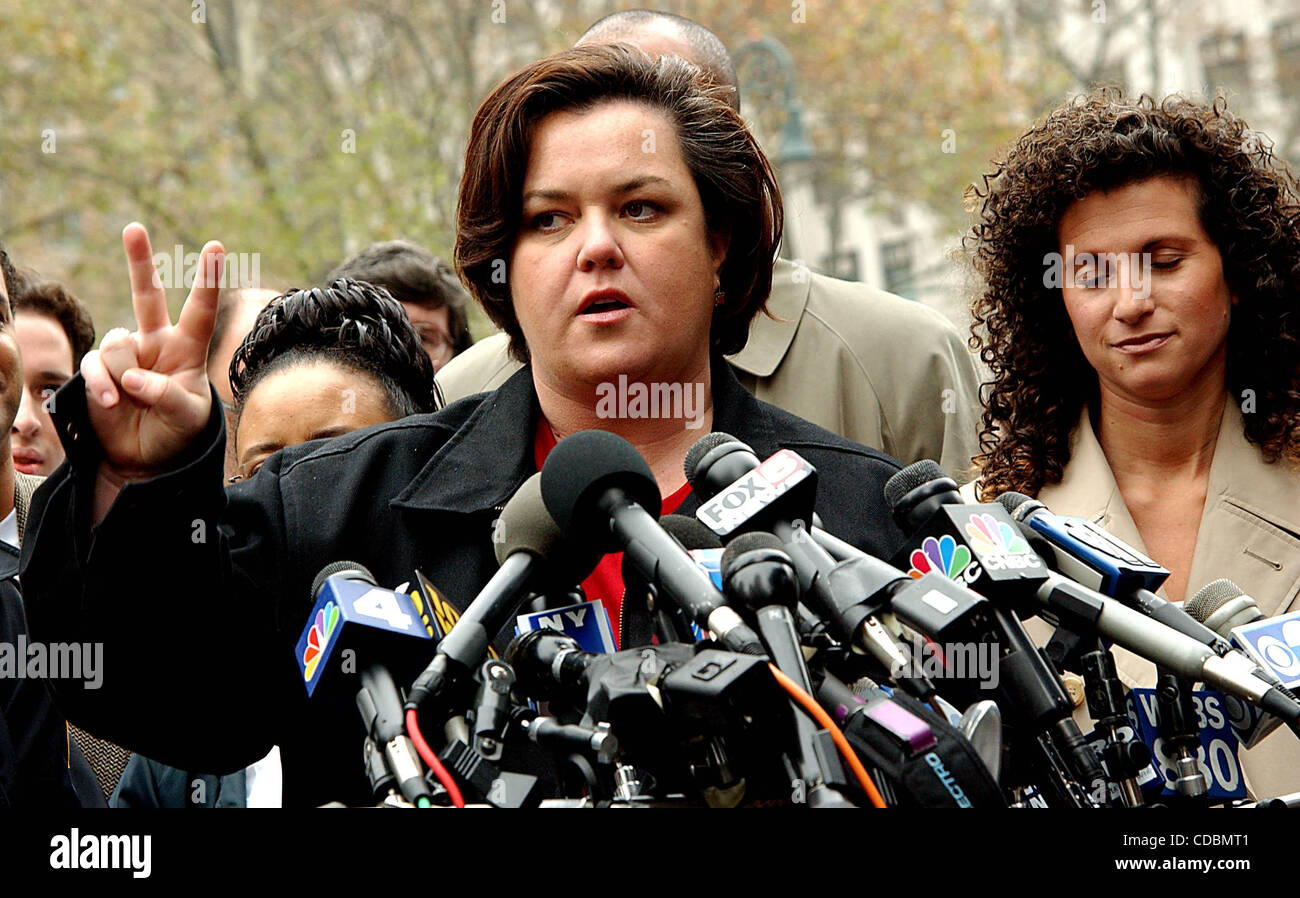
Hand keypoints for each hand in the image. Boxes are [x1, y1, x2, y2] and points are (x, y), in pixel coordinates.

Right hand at [81, 223, 223, 480]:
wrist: (145, 459)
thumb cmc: (178, 434)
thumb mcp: (188, 418)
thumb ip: (168, 396)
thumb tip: (133, 380)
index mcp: (187, 349)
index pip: (201, 311)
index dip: (207, 281)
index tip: (215, 247)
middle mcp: (155, 344)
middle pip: (146, 295)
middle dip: (139, 260)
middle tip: (134, 228)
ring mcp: (125, 355)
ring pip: (117, 343)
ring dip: (122, 375)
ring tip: (129, 402)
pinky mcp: (98, 369)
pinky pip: (94, 364)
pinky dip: (101, 385)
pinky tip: (111, 404)